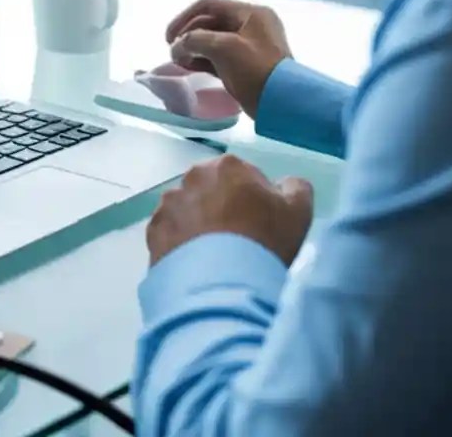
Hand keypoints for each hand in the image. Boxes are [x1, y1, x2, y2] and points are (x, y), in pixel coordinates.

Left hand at [147, 155, 312, 266]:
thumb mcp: (298, 211)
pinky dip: (180, 243)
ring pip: (186, 210)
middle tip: (235, 238)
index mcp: (227, 166)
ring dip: (197, 224)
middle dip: (220, 206)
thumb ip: (295, 188)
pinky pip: (170, 233)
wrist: (223, 285)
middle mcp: (192, 178)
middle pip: (210, 190)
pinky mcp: (153, 232)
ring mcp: (168, 205)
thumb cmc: (264, 241)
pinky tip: (195, 263)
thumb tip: (284, 183)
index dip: (251, 198)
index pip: (242, 175)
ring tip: (212, 254)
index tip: (257, 222)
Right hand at [165, 0, 291, 116]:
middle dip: (189, 36)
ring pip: (214, 41)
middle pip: (211, 22)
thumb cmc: (255, 70)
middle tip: (173, 54)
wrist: (282, 103)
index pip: (210, 5)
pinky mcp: (248, 66)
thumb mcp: (224, 48)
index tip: (168, 38)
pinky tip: (190, 68)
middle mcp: (252, 25)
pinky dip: (204, 60)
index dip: (184, 18)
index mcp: (251, 13)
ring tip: (178, 62)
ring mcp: (251, 46)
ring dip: (194, 49)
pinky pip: (220, 57)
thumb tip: (178, 46)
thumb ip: (195, 40)